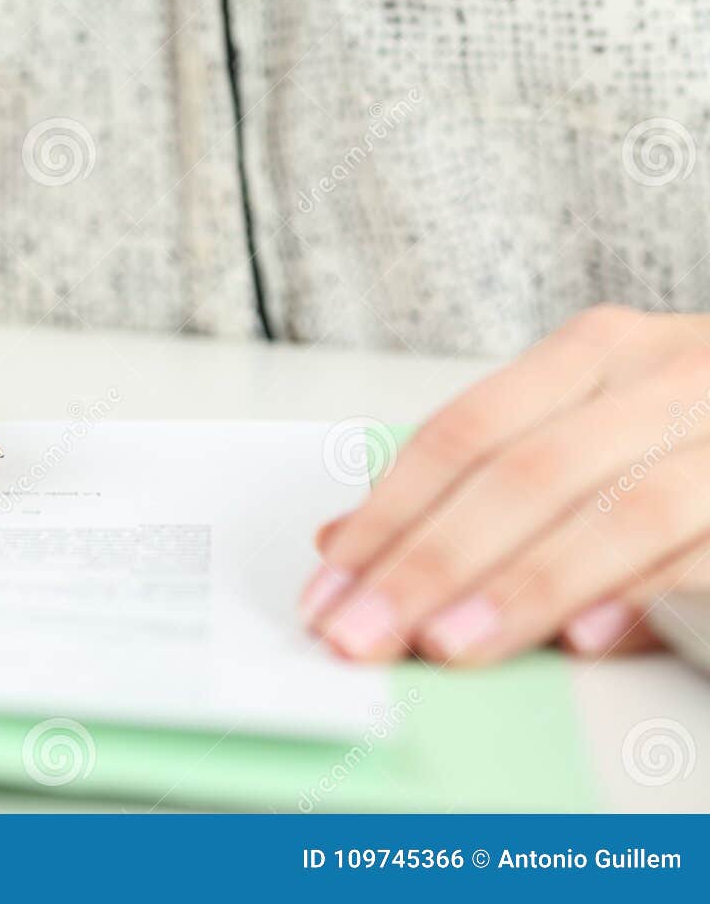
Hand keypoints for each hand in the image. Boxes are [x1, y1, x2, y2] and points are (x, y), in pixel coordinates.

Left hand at [300, 305, 709, 663]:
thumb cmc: (696, 433)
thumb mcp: (589, 430)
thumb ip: (481, 481)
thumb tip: (344, 541)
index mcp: (599, 352)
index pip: (464, 433)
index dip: (389, 514)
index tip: (328, 587)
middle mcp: (669, 374)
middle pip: (523, 473)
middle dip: (428, 562)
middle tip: (361, 635)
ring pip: (612, 511)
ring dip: (521, 588)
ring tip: (447, 647)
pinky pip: (706, 544)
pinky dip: (639, 590)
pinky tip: (585, 637)